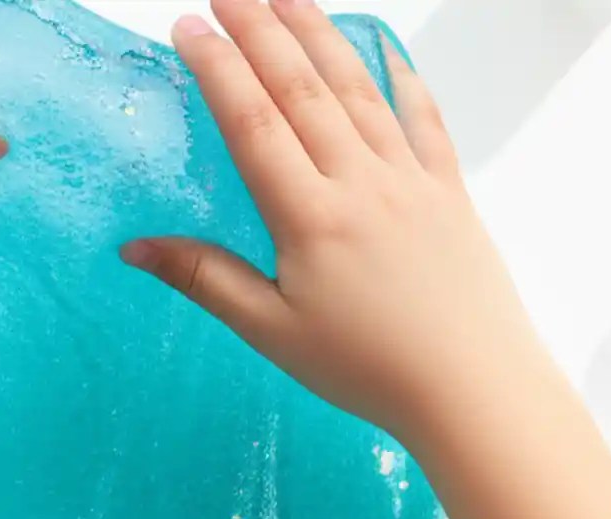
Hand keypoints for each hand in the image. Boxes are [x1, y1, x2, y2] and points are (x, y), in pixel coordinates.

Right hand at [121, 0, 539, 442]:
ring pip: (359, 90)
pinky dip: (403, 77)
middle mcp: (361, 182)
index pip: (254, 124)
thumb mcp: (271, 332)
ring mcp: (411, 180)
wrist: (475, 390)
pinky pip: (424, 119)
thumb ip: (205, 279)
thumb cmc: (367, 369)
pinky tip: (385, 48)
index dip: (218, 69)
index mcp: (310, 217)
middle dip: (261, 31)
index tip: (189, 27)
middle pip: (304, 90)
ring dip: (320, 36)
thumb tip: (135, 247)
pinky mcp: (450, 190)